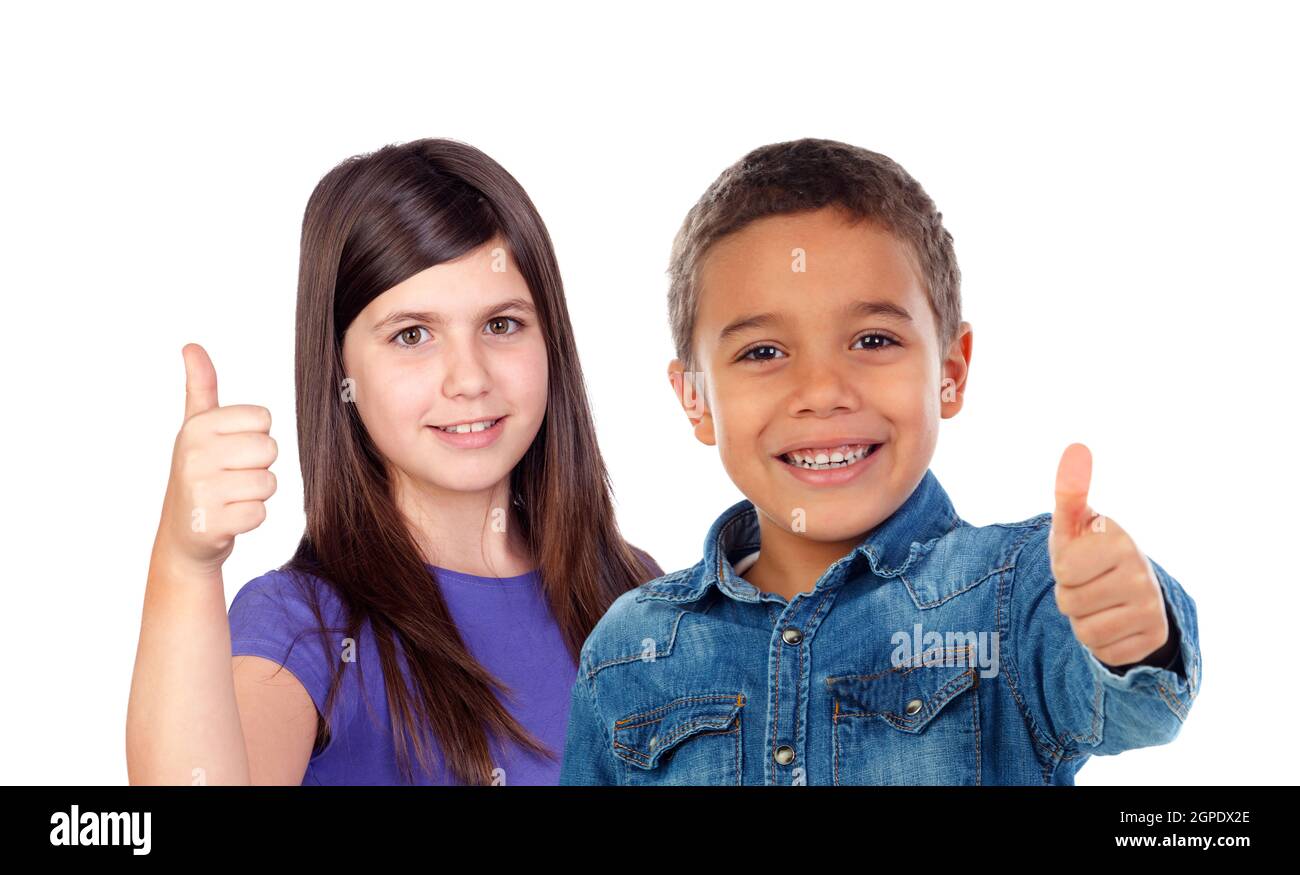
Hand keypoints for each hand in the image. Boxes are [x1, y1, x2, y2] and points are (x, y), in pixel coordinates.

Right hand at [156, 343, 278, 574]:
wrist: (183, 535)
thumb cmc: (198, 475)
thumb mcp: (196, 429)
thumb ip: (201, 387)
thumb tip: (192, 346)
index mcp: (197, 426)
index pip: (263, 418)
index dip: (254, 437)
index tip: (230, 450)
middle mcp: (194, 454)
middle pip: (270, 449)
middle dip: (258, 466)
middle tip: (231, 477)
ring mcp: (201, 490)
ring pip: (269, 482)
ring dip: (256, 494)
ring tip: (230, 497)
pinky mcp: (212, 524)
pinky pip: (261, 513)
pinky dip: (250, 518)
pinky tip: (228, 518)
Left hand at [1049, 443, 1168, 668]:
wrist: (1127, 586)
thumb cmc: (1091, 549)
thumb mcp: (1075, 522)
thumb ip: (1070, 490)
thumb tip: (1076, 449)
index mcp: (1120, 540)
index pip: (1062, 570)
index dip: (1062, 568)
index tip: (1081, 558)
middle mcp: (1142, 573)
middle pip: (1069, 603)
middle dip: (1070, 595)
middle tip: (1090, 582)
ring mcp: (1152, 608)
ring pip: (1085, 632)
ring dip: (1083, 620)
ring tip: (1100, 600)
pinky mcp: (1154, 637)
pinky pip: (1104, 652)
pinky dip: (1102, 641)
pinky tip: (1114, 621)